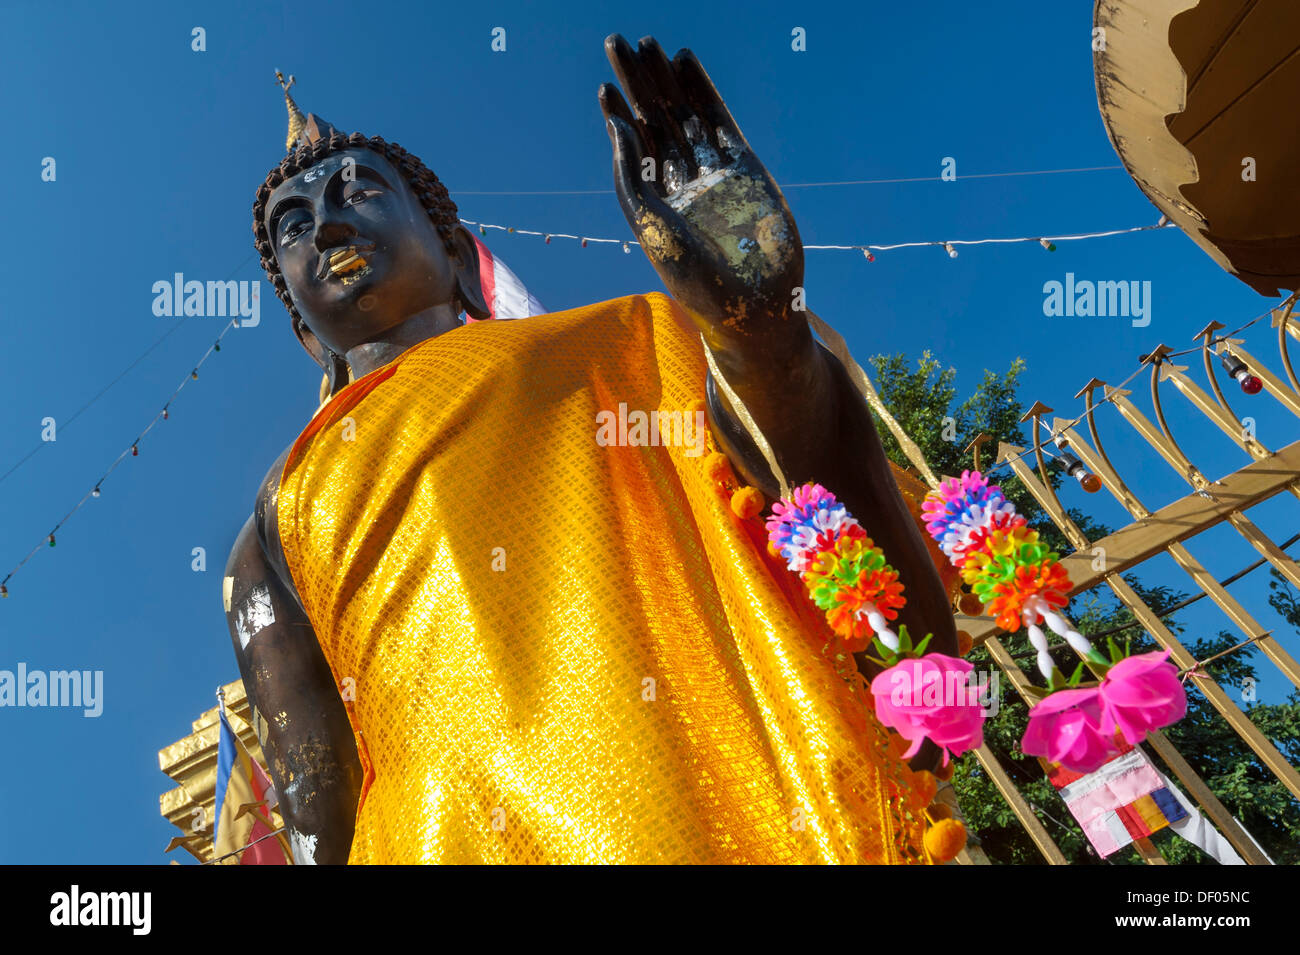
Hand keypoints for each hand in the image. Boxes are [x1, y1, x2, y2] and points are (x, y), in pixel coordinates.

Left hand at [599, 35, 804, 347]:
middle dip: (638, 85)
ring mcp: (714, 176)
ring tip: (650, 44)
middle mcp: (682, 187)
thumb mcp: (650, 226)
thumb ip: (630, 174)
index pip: (632, 150)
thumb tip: (616, 124)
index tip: (604, 86)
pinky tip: (686, 65)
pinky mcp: (745, 170)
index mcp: (655, 205)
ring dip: (667, 81)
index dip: (618, 116)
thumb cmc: (696, 279)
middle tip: (619, 43)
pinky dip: (703, 93)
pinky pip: (720, 123)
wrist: (753, 305)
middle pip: (656, 123)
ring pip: (686, 117)